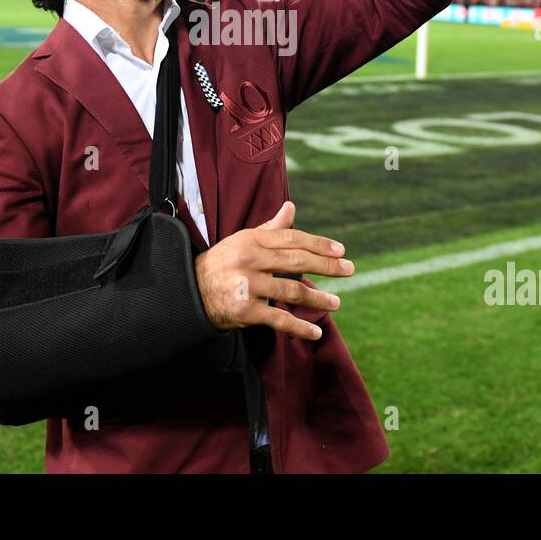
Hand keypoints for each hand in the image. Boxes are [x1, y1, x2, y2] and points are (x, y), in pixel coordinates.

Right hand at [194, 200, 349, 340]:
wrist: (190, 291)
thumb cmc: (223, 263)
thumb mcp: (244, 241)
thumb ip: (271, 228)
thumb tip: (291, 206)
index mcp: (251, 239)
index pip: (292, 239)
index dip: (319, 244)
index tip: (341, 251)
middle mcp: (249, 260)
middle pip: (296, 261)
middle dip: (326, 266)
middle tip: (349, 270)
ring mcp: (247, 286)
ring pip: (291, 292)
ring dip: (318, 299)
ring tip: (336, 302)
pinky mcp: (244, 311)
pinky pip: (278, 320)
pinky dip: (299, 328)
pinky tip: (315, 332)